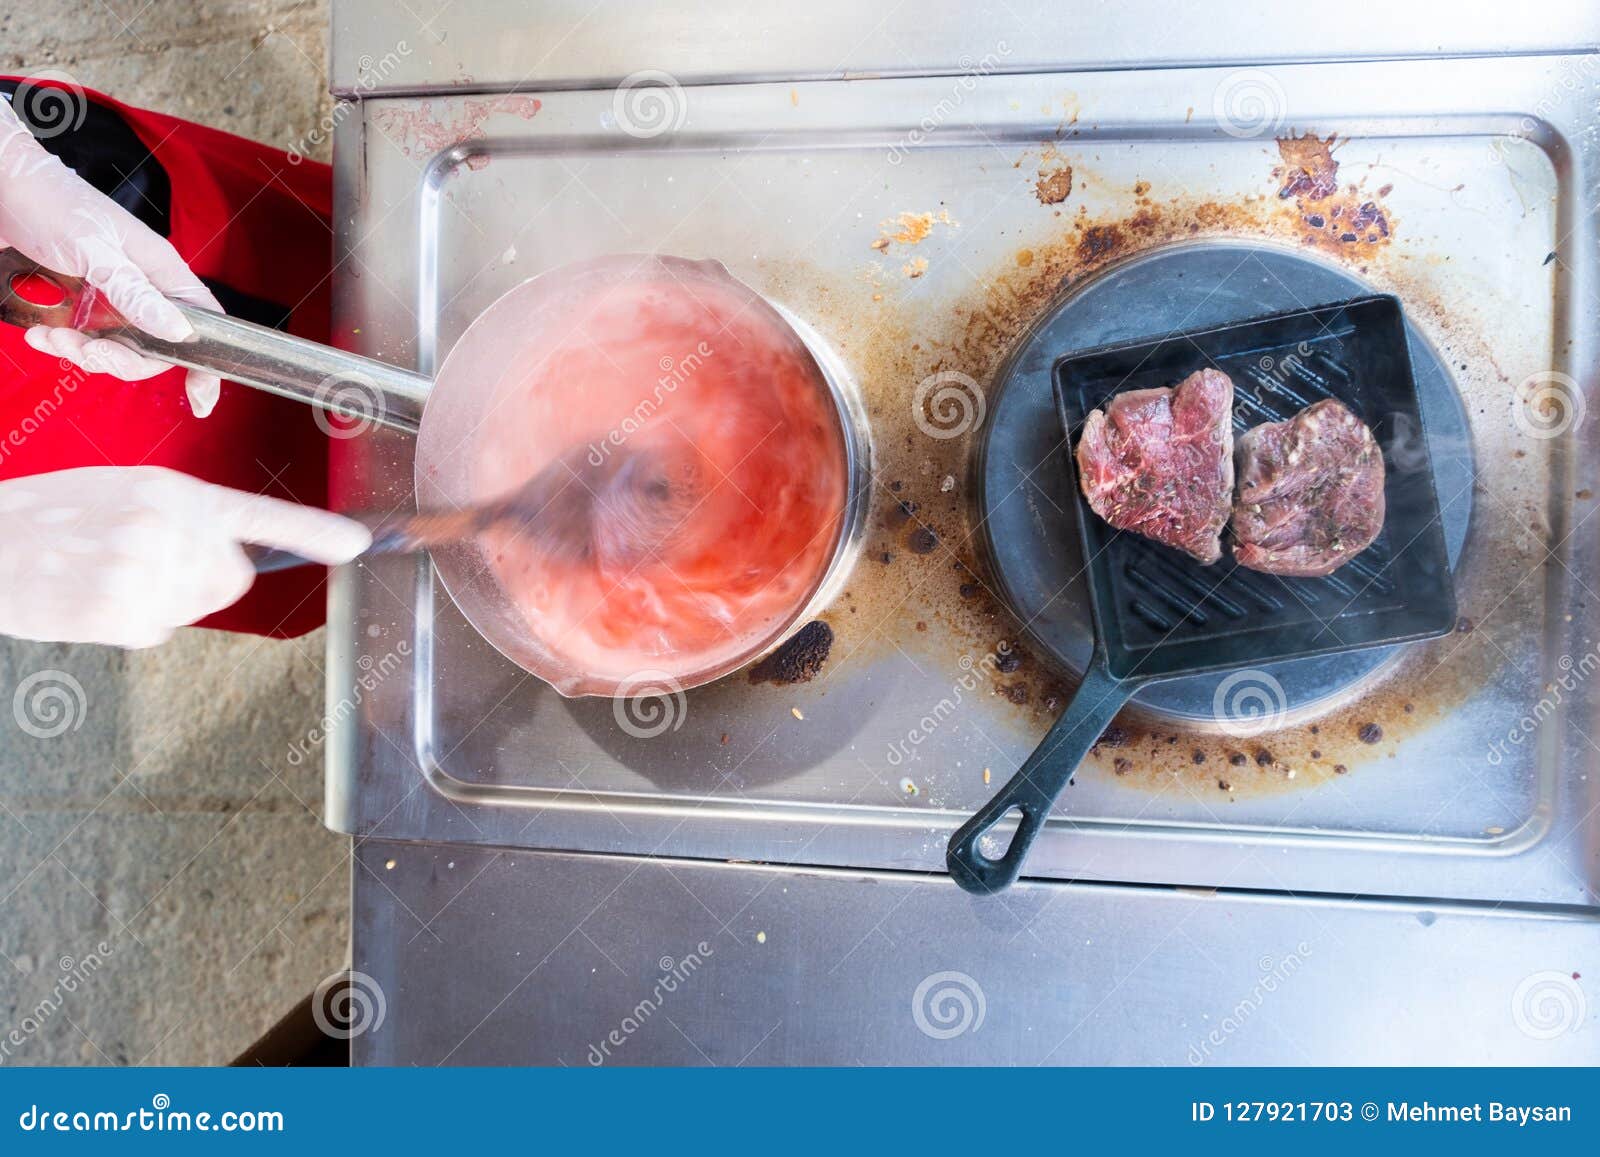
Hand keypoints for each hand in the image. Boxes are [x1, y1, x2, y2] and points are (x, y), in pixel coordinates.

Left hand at [0, 95, 224, 415]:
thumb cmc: (49, 201)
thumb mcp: (95, 250)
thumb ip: (137, 293)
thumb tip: (180, 332)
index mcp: (160, 270)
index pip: (203, 324)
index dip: (205, 364)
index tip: (200, 401)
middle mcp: (141, 287)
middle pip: (153, 348)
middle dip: (120, 360)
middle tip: (87, 353)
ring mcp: (109, 297)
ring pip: (114, 348)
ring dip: (82, 353)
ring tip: (51, 338)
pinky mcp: (78, 302)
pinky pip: (81, 339)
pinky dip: (60, 344)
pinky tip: (38, 333)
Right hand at [0, 467, 371, 647]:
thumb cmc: (51, 516)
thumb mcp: (124, 491)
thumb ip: (186, 517)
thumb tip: (237, 555)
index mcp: (172, 490)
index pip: (259, 514)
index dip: (314, 531)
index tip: (358, 543)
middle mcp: (166, 526)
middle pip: (232, 576)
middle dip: (199, 577)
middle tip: (139, 561)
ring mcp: (142, 570)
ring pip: (194, 604)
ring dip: (161, 599)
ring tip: (106, 572)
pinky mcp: (116, 610)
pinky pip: (156, 628)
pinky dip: (127, 622)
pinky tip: (90, 595)